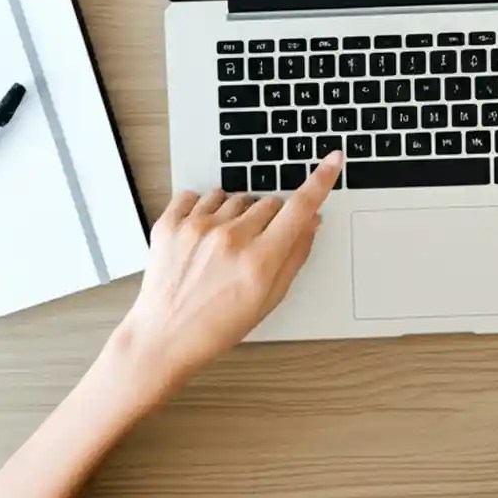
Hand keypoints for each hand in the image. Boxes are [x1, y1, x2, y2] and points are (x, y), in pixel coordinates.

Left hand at [107, 152, 343, 405]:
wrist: (164, 337)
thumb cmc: (218, 325)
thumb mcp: (269, 298)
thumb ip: (295, 255)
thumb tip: (312, 222)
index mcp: (260, 259)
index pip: (300, 207)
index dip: (321, 180)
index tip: (332, 161)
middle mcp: (230, 238)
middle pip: (269, 202)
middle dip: (269, 219)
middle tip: (255, 247)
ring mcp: (197, 227)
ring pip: (235, 197)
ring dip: (236, 213)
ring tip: (224, 245)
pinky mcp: (170, 224)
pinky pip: (196, 195)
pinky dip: (203, 209)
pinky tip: (202, 234)